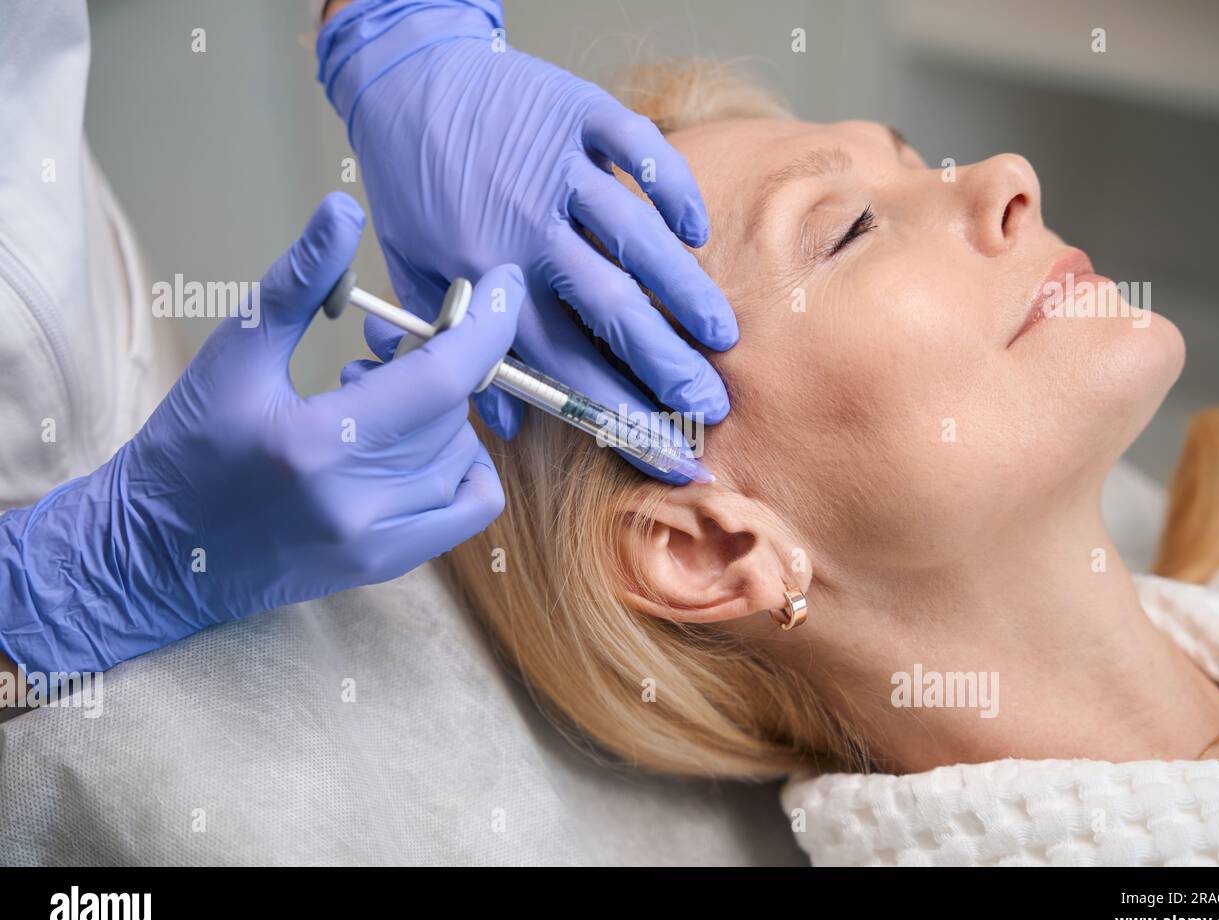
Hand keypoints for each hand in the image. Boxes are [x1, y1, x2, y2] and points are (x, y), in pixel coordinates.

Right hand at [0, 193, 519, 675]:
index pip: (442, 377)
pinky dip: (464, 467)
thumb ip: (297, 280)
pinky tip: (420, 446)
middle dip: (439, 362)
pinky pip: (470, 509)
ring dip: (442, 414)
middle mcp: (357, 500)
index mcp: (319, 441)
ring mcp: (376, 541)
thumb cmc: (188, 445)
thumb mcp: (234, 352)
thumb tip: (343, 208)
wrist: (153, 555)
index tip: (503, 285)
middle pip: (453, 410)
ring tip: (377, 399)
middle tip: (387, 345)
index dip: (485, 325)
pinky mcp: (384, 564)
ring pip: (462, 454)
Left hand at [316, 1, 736, 454]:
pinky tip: (694, 230)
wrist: (403, 77)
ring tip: (720, 335)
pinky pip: (638, 149)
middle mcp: (525, 227)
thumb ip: (459, 345)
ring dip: (684, 290)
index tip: (666, 448)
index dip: (620, 412)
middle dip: (668, 365)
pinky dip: (673, 188)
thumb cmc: (410, 182)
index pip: (565, 362)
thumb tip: (509, 420)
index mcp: (484, 277)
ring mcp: (555, 166)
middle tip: (709, 404)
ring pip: (635, 237)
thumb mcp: (413, 272)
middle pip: (611, 310)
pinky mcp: (577, 112)